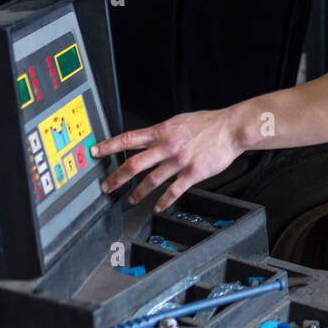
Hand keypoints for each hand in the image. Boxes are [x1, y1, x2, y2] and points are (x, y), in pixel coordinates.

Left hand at [90, 109, 240, 211]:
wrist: (232, 128)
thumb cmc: (209, 123)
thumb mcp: (180, 120)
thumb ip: (163, 131)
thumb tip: (149, 137)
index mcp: (163, 131)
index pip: (129, 138)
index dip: (109, 146)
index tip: (95, 152)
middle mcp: (167, 146)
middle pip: (134, 164)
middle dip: (117, 177)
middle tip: (106, 186)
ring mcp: (179, 161)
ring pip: (152, 180)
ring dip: (138, 193)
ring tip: (131, 200)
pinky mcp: (193, 173)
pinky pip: (174, 191)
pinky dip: (163, 201)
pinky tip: (158, 206)